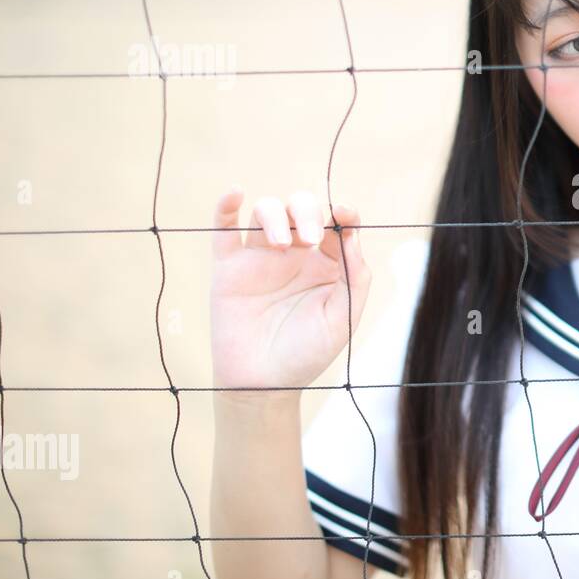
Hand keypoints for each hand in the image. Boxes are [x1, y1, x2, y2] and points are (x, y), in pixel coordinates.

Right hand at [209, 187, 372, 393]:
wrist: (265, 384)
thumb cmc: (307, 353)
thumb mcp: (344, 316)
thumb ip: (355, 275)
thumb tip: (352, 233)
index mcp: (326, 263)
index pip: (336, 223)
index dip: (343, 211)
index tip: (344, 213)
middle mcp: (295, 254)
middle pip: (300, 207)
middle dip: (308, 212)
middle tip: (311, 239)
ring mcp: (260, 257)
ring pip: (265, 211)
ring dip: (276, 215)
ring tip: (283, 245)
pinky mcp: (229, 267)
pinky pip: (223, 229)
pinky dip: (225, 206)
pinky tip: (235, 193)